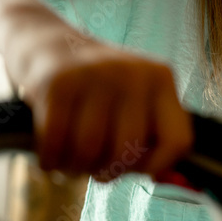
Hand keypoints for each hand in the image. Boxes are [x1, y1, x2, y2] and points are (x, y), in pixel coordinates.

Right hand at [0, 4, 193, 180]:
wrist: (43, 42)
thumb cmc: (93, 87)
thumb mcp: (130, 100)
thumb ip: (149, 137)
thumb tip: (160, 178)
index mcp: (160, 79)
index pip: (178, 140)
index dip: (156, 166)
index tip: (133, 168)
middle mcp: (133, 73)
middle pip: (127, 151)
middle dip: (105, 171)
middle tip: (90, 169)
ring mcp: (95, 74)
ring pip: (90, 150)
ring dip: (74, 169)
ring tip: (68, 163)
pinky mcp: (57, 82)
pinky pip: (56, 142)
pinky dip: (49, 160)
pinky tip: (48, 157)